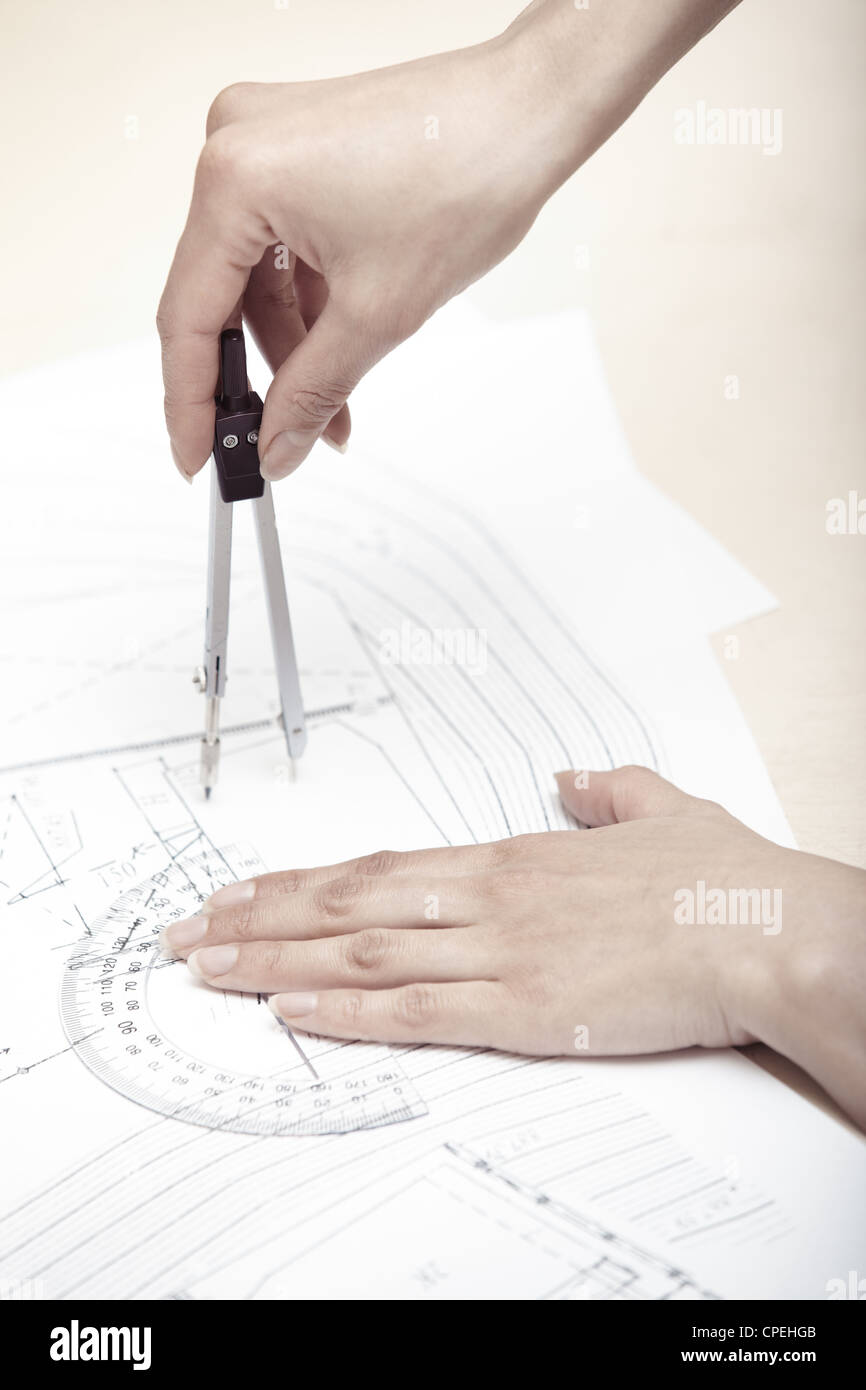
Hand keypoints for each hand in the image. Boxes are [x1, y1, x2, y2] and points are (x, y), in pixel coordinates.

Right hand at [157, 39, 553, 483]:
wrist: (528, 110)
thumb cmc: (467, 172)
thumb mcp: (378, 313)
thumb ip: (312, 391)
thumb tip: (275, 446)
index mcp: (235, 179)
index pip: (189, 317)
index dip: (190, 402)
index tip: (198, 458)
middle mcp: (232, 146)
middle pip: (222, 298)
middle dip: (257, 379)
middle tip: (270, 445)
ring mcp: (263, 142)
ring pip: (256, 278)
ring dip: (292, 346)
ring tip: (329, 408)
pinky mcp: (294, 148)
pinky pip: (280, 245)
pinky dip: (307, 303)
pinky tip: (336, 351)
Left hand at [161, 765, 865, 1128]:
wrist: (765, 927)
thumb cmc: (719, 879)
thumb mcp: (663, 808)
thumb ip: (609, 789)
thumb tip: (573, 776)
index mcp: (514, 858)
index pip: (382, 866)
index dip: (305, 880)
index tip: (249, 888)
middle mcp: (490, 898)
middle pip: (350, 904)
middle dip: (261, 917)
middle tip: (191, 929)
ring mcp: (502, 952)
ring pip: (364, 954)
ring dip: (278, 961)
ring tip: (211, 967)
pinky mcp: (526, 1008)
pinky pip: (415, 1011)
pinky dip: (346, 1014)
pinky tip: (292, 1014)